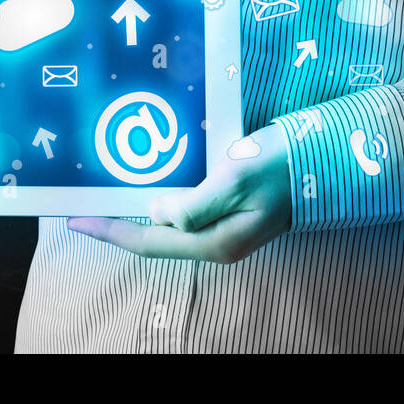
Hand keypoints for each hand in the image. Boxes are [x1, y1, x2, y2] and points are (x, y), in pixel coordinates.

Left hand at [68, 124, 291, 263]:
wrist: (326, 159)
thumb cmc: (282, 164)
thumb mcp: (236, 178)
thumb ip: (194, 203)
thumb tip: (157, 213)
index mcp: (216, 241)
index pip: (150, 242)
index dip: (111, 231)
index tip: (76, 218)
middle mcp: (218, 243)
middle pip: (157, 239)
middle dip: (119, 225)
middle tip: (85, 205)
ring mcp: (227, 230)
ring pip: (171, 227)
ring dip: (139, 213)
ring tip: (110, 194)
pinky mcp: (234, 214)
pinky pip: (188, 214)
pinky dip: (164, 203)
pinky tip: (153, 185)